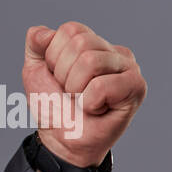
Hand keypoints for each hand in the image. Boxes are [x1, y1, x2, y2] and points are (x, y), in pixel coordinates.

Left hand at [22, 21, 145, 166]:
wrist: (61, 141)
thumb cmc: (53, 106)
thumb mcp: (35, 71)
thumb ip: (36, 45)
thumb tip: (41, 32)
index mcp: (94, 44)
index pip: (71, 30)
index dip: (54, 56)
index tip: (58, 77)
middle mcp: (116, 52)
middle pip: (80, 43)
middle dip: (63, 73)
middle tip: (70, 92)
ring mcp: (129, 68)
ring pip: (90, 61)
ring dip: (75, 88)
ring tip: (82, 100)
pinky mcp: (136, 87)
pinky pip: (101, 85)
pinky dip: (89, 102)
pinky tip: (96, 109)